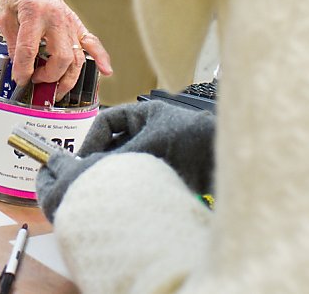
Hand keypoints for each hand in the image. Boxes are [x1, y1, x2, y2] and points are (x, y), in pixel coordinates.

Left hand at [0, 0, 111, 98]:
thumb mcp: (4, 17)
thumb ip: (12, 43)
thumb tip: (19, 68)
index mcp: (33, 12)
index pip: (29, 49)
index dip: (23, 70)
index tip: (20, 80)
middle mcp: (55, 17)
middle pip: (61, 57)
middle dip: (49, 76)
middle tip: (36, 81)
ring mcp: (69, 21)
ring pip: (77, 56)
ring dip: (68, 77)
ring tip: (57, 90)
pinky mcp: (76, 24)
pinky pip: (91, 43)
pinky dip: (100, 58)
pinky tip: (104, 70)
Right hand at [36, 100, 215, 219]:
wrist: (227, 156)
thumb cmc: (190, 140)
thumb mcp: (149, 145)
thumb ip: (120, 156)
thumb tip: (92, 168)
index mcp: (142, 114)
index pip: (106, 122)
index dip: (91, 138)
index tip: (81, 158)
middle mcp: (148, 128)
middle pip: (114, 142)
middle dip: (102, 158)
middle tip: (90, 176)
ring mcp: (157, 148)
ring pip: (127, 159)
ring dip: (117, 171)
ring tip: (106, 187)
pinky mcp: (167, 167)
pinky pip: (141, 172)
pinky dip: (132, 181)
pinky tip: (126, 193)